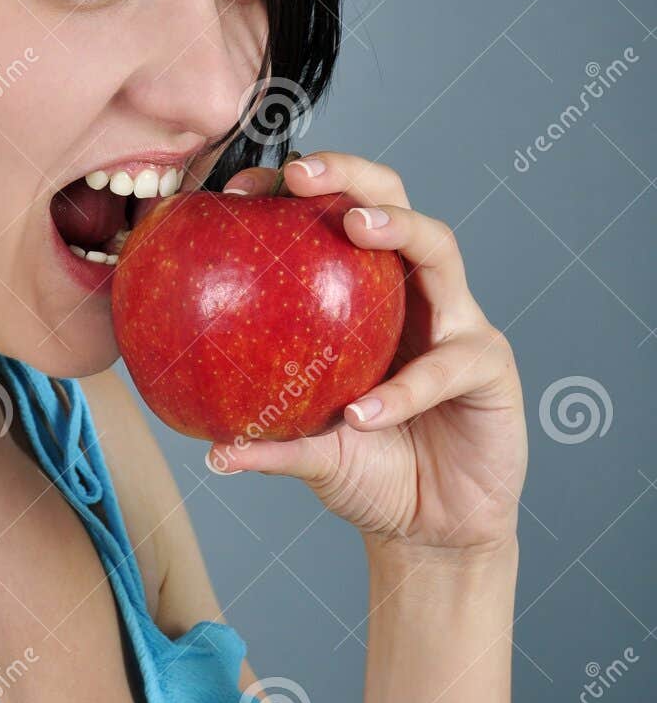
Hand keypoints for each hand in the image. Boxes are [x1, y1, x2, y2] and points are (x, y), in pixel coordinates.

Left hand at [206, 152, 526, 557]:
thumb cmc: (371, 471)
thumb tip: (211, 452)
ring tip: (356, 227)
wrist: (433, 528)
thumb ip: (271, 444)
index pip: (336, 219)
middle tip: (301, 174)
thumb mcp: (312, 454)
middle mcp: (416, 295)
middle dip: (353, 176)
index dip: (297, 195)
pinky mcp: (491, 366)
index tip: (241, 189)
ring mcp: (459, 323)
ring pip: (439, 250)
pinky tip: (364, 412)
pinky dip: (403, 390)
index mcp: (367, 299)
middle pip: (394, 204)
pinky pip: (446, 367)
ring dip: (398, 229)